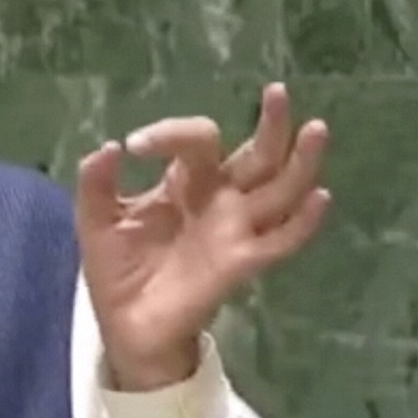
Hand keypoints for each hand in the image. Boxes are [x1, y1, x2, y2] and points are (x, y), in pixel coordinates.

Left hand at [75, 83, 329, 390]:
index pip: (195, 141)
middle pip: (258, 155)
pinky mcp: (241, 261)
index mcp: (186, 182)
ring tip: (315, 129)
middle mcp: (219, 198)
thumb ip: (97, 184)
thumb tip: (108, 147)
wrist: (126, 325)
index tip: (135, 145)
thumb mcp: (96, 220)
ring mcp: (235, 228)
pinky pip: (280, 240)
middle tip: (277, 91)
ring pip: (279, 189)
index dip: (171, 133)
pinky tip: (320, 197)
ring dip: (299, 161)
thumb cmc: (118, 268)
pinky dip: (303, 222)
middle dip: (271, 125)